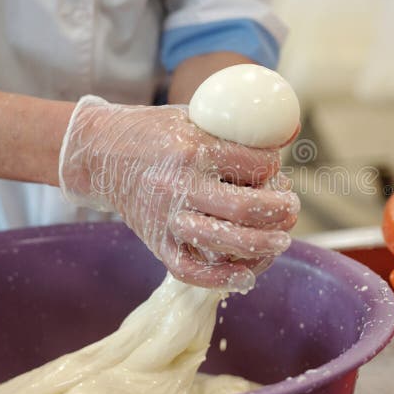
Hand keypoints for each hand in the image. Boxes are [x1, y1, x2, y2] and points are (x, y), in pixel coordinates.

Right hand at [59, 96, 299, 290]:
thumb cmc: (153, 132)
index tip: (275, 170)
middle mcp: (180, 185)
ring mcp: (167, 217)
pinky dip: (222, 278)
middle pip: (245, 208)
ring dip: (263, 245)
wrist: (100, 153)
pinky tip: (248, 274)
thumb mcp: (195, 115)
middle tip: (291, 208)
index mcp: (194, 149)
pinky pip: (190, 270)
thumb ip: (238, 128)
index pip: (254, 165)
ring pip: (224, 241)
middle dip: (280, 210)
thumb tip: (293, 130)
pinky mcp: (156, 242)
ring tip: (282, 240)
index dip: (274, 168)